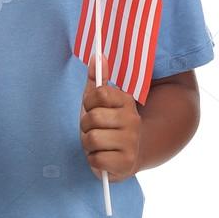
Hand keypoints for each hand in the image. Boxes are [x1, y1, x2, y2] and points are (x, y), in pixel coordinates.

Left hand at [79, 51, 141, 182]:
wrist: (130, 156)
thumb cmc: (109, 126)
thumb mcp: (101, 102)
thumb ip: (98, 79)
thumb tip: (96, 55)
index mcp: (126, 102)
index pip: (99, 93)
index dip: (89, 102)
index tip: (92, 108)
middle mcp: (132, 120)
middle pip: (92, 118)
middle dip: (85, 126)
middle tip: (93, 130)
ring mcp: (131, 142)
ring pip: (92, 139)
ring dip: (88, 144)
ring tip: (97, 145)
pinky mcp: (126, 163)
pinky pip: (96, 159)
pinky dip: (94, 160)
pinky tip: (102, 157)